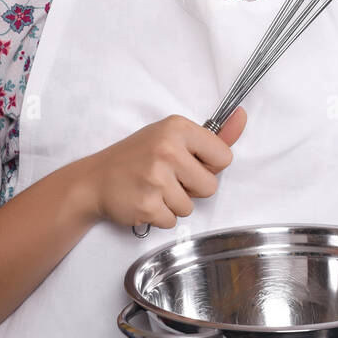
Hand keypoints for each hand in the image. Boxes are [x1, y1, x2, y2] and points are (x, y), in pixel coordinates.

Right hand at [85, 108, 246, 230]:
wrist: (94, 180)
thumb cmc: (137, 157)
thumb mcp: (171, 136)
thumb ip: (212, 135)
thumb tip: (242, 117)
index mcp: (177, 128)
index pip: (224, 157)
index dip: (209, 166)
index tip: (189, 163)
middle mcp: (168, 150)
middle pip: (211, 187)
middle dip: (193, 189)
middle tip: (168, 178)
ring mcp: (156, 178)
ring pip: (191, 207)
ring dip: (175, 203)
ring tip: (154, 189)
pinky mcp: (147, 205)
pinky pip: (173, 221)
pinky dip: (160, 216)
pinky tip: (145, 200)